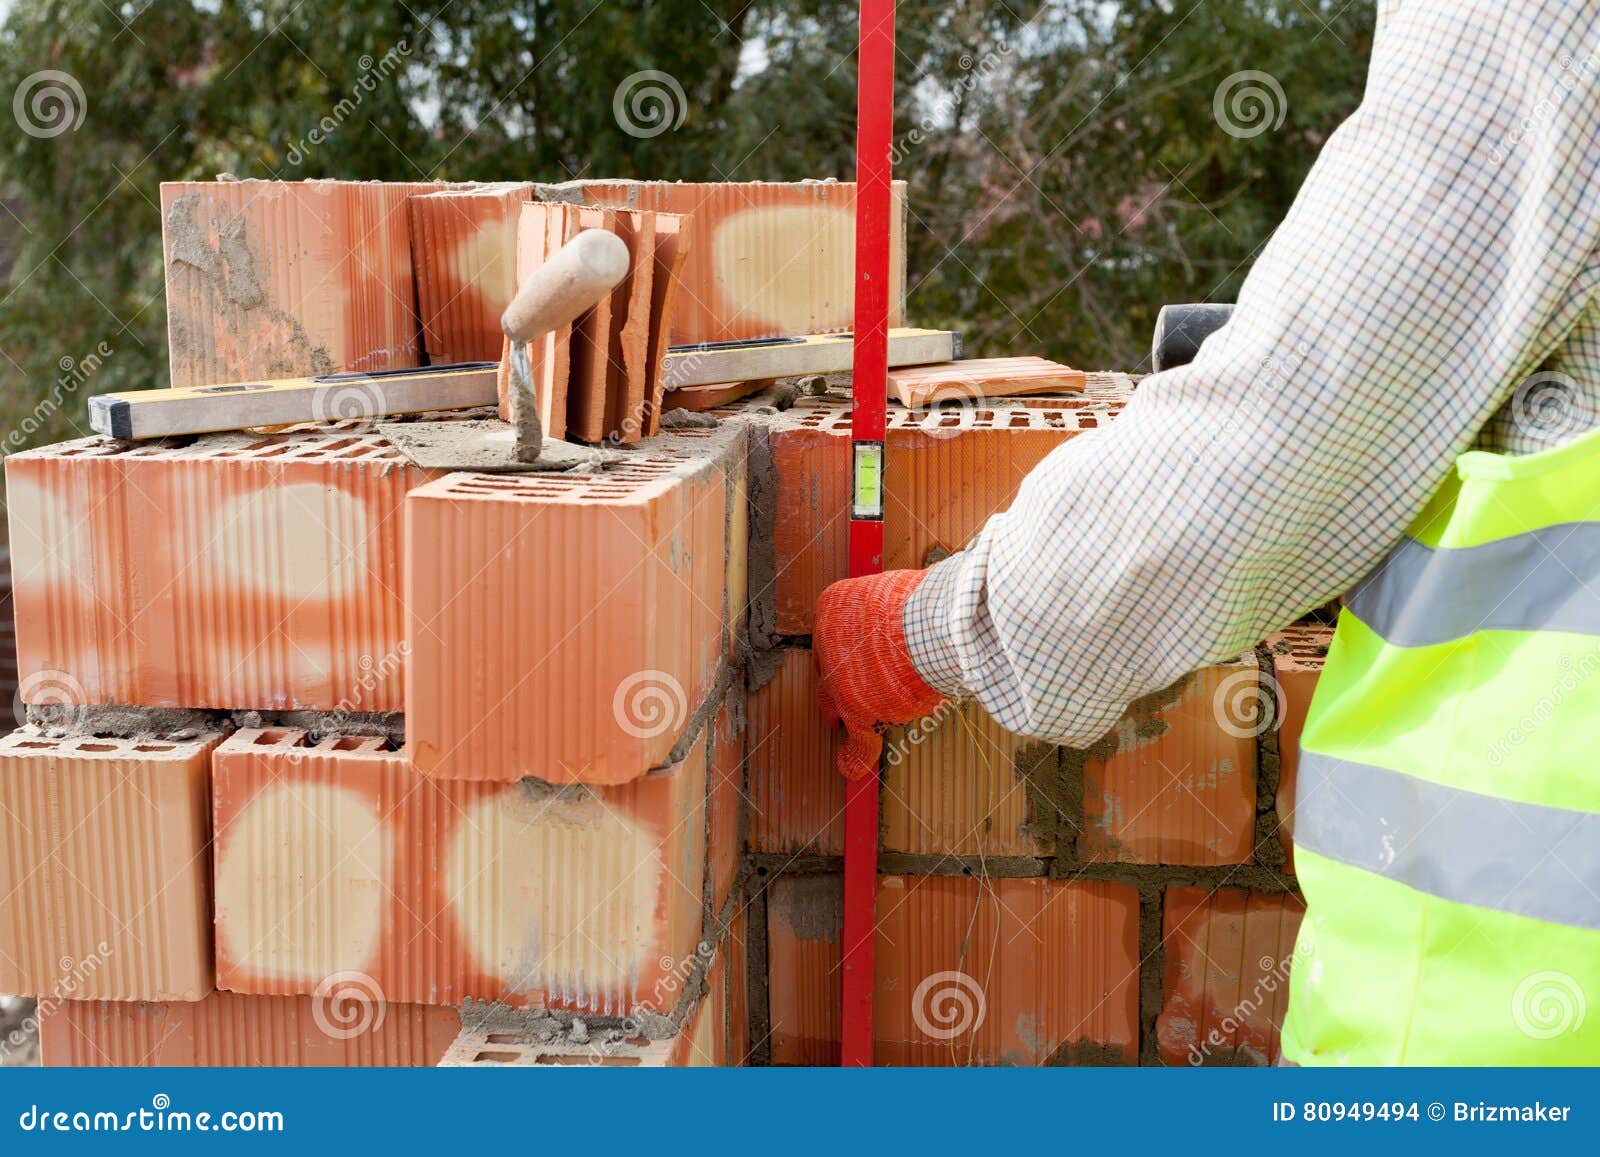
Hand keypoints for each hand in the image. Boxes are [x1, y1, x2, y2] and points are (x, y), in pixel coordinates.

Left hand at [812, 570, 947, 779]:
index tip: (848, 660)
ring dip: (854, 718)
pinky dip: (857, 753)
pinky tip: (852, 767)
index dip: (844, 652)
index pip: (833, 631)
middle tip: (838, 699)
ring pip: (843, 702)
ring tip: (859, 732)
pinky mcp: (856, 706)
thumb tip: (907, 616)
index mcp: (834, 604)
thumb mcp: (895, 592)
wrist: (923, 623)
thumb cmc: (918, 602)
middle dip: (837, 686)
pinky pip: (857, 737)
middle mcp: (828, 639)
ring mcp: (840, 675)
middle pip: (831, 668)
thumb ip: (889, 610)